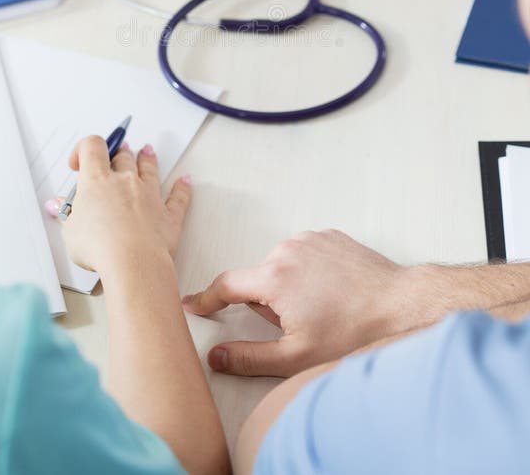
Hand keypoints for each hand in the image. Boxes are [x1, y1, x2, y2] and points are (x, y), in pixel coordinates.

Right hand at [61, 136, 191, 275]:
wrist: (133, 263)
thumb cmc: (100, 247)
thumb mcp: (70, 231)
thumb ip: (68, 215)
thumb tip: (58, 207)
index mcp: (98, 180)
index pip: (92, 147)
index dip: (83, 148)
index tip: (78, 160)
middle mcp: (125, 181)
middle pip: (123, 156)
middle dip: (117, 153)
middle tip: (115, 153)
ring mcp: (149, 195)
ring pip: (149, 169)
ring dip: (147, 159)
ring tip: (147, 151)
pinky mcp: (168, 214)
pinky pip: (178, 196)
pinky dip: (182, 187)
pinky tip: (185, 181)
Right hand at [184, 229, 413, 377]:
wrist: (400, 304)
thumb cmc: (353, 331)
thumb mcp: (295, 356)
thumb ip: (248, 357)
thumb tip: (216, 357)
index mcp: (274, 276)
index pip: (226, 285)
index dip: (207, 299)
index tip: (194, 304)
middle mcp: (287, 249)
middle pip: (259, 279)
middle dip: (269, 303)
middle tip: (299, 324)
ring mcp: (310, 238)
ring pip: (282, 267)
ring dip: (290, 287)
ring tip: (322, 308)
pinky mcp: (329, 235)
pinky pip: (304, 255)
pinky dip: (310, 273)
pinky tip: (332, 292)